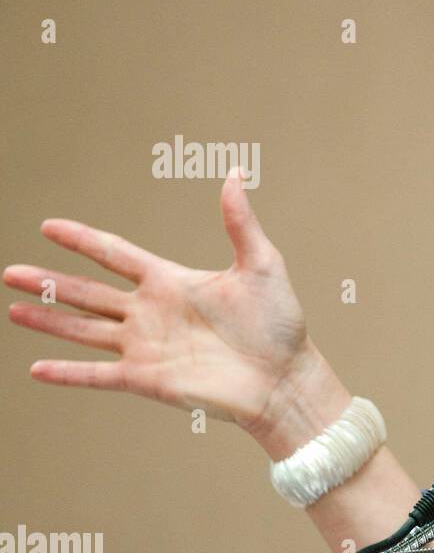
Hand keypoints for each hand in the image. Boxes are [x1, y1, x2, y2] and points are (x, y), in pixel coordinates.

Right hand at [5, 167, 347, 454]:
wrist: (286, 377)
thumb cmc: (280, 324)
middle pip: (88, 292)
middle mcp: (152, 313)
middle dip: (50, 281)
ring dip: (49, 320)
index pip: (115, 255)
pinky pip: (99, 375)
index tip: (49, 226)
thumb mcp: (261, 264)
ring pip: (84, 330)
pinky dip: (68, 373)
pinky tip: (36, 369)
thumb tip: (236, 173)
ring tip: (14, 309)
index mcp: (172, 282)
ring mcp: (147, 347)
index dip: (83, 240)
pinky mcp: (148, 380)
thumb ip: (240, 222)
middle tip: (11, 272)